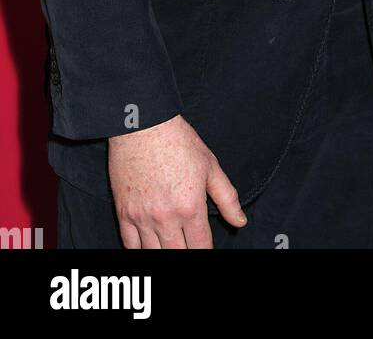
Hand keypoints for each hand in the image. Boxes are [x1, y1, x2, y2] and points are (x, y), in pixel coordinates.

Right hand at [108, 113, 246, 248]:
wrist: (144, 126)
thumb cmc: (178, 141)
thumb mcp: (211, 166)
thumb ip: (227, 198)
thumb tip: (240, 221)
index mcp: (190, 207)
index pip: (201, 247)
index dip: (206, 252)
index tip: (206, 250)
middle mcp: (166, 218)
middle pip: (178, 255)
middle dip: (187, 254)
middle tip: (190, 247)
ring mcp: (142, 218)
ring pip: (154, 254)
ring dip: (165, 253)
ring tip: (172, 246)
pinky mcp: (124, 213)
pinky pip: (130, 245)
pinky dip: (141, 251)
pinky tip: (150, 247)